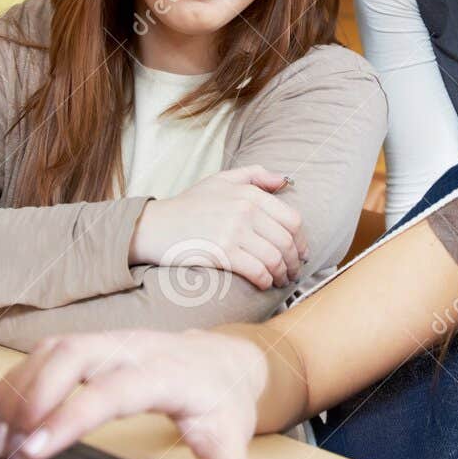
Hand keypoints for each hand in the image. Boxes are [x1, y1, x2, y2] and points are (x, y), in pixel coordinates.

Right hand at [0, 329, 266, 458]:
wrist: (227, 360)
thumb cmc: (224, 397)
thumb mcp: (232, 434)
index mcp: (165, 373)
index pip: (109, 391)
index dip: (67, 417)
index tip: (33, 451)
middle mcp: (132, 349)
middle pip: (70, 356)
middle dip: (31, 398)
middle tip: (8, 449)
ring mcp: (110, 343)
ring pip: (52, 351)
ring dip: (17, 391)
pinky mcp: (93, 346)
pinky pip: (45, 352)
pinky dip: (14, 378)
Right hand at [127, 165, 307, 289]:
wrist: (155, 226)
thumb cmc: (189, 205)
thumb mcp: (221, 180)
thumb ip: (255, 175)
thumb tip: (284, 180)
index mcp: (249, 193)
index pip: (292, 219)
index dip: (301, 240)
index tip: (301, 252)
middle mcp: (245, 211)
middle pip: (286, 241)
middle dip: (294, 261)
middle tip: (293, 271)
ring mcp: (234, 232)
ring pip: (275, 258)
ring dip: (282, 274)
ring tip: (281, 280)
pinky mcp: (223, 253)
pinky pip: (257, 271)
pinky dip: (266, 281)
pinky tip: (264, 283)